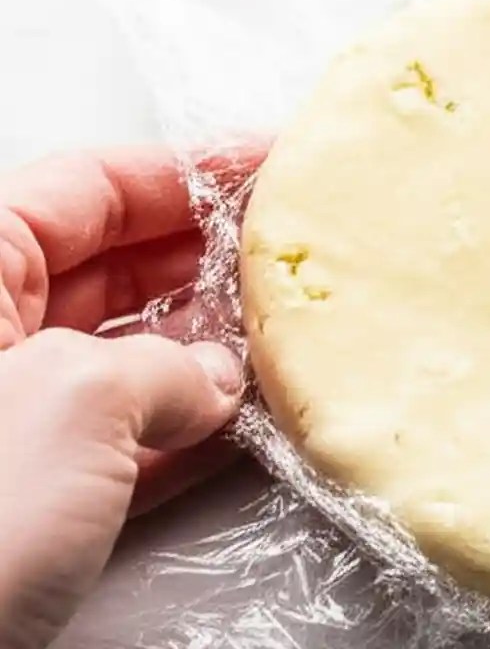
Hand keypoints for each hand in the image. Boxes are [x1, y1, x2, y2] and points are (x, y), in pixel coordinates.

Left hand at [0, 146, 263, 647]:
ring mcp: (5, 421)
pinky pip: (120, 443)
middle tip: (291, 259)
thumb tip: (216, 380)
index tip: (269, 162)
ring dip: (207, 355)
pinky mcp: (24, 498)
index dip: (187, 169)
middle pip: (110, 267)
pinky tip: (245, 426)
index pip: (85, 185)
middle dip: (205, 263)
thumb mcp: (73, 400)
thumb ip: (166, 366)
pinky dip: (184, 433)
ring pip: (121, 360)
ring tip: (285, 344)